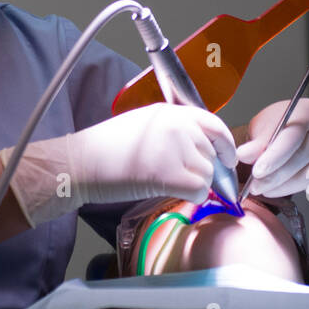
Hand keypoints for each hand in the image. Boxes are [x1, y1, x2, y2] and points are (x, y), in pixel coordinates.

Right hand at [0, 103, 237, 226]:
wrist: (80, 162)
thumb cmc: (105, 147)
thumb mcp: (144, 124)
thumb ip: (174, 130)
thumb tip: (200, 151)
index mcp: (170, 111)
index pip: (214, 124)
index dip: (225, 144)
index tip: (228, 159)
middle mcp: (176, 124)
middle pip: (211, 153)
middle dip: (203, 169)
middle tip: (183, 177)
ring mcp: (174, 147)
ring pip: (207, 174)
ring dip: (194, 183)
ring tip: (165, 182)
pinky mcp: (169, 173)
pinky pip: (199, 190)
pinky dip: (192, 197)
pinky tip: (172, 192)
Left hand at [236, 97, 308, 198]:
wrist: (289, 127)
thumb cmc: (276, 127)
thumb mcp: (261, 128)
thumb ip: (254, 143)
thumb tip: (244, 155)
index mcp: (305, 110)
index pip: (292, 137)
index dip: (275, 157)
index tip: (258, 172)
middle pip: (305, 156)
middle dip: (278, 177)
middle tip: (258, 186)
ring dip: (293, 186)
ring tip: (271, 189)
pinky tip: (307, 189)